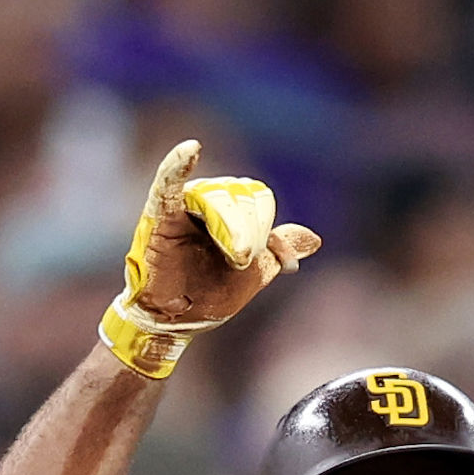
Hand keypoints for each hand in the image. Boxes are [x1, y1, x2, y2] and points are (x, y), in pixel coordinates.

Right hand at [103, 139, 320, 376]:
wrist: (177, 323)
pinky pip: (168, 186)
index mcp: (228, 210)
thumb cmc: (208, 296)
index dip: (269, 228)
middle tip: (243, 262)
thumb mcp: (254, 274)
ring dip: (232, 227)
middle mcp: (205, 201)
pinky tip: (190, 150)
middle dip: (251, 231)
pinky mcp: (160, 218)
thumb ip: (277, 251)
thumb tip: (313, 239)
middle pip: (240, 195)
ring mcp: (182, 207)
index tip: (281, 263)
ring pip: (216, 198)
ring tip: (235, 258)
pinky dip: (176, 166)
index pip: (258, 198)